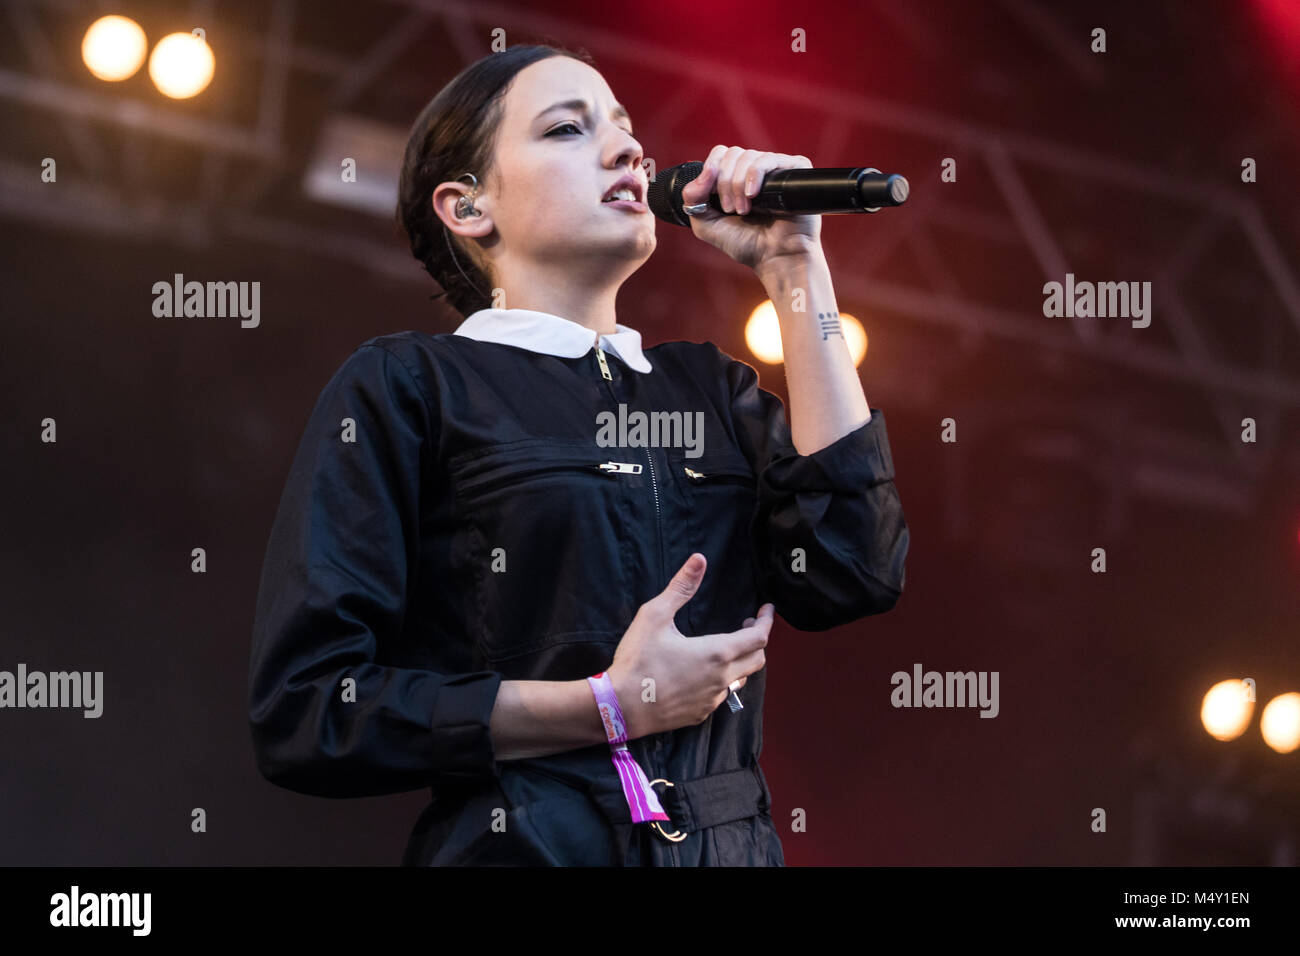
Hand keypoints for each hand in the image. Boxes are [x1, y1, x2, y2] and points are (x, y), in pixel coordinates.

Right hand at [608, 553, 772, 738]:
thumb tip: (699, 559)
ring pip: (741, 679)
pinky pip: (722, 695)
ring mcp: (712, 699)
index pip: (759, 637)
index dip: (766, 621)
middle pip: (758, 659)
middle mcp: (721, 678)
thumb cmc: (637, 660)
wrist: (620, 707)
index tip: (766, 609)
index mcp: (717, 653)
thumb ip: (681, 587)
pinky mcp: (700, 714)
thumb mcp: (654, 616)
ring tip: (727, 648)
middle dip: (757, 640)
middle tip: (746, 625)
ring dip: (742, 661)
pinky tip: (706, 673)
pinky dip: (723, 680)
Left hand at [678, 145, 822, 271]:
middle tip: (731, 209)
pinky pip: (768, 159)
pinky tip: (753, 195)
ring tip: (744, 210)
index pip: (720, 154)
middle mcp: (755, 170)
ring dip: (739, 184)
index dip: (711, 170)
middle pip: (732, 153)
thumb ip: (693, 199)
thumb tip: (702, 172)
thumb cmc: (746, 244)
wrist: (776, 258)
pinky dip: (755, 175)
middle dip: (725, 182)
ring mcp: (775, 169)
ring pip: (748, 156)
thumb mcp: (706, 225)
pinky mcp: (794, 169)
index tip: (713, 197)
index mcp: (735, 177)